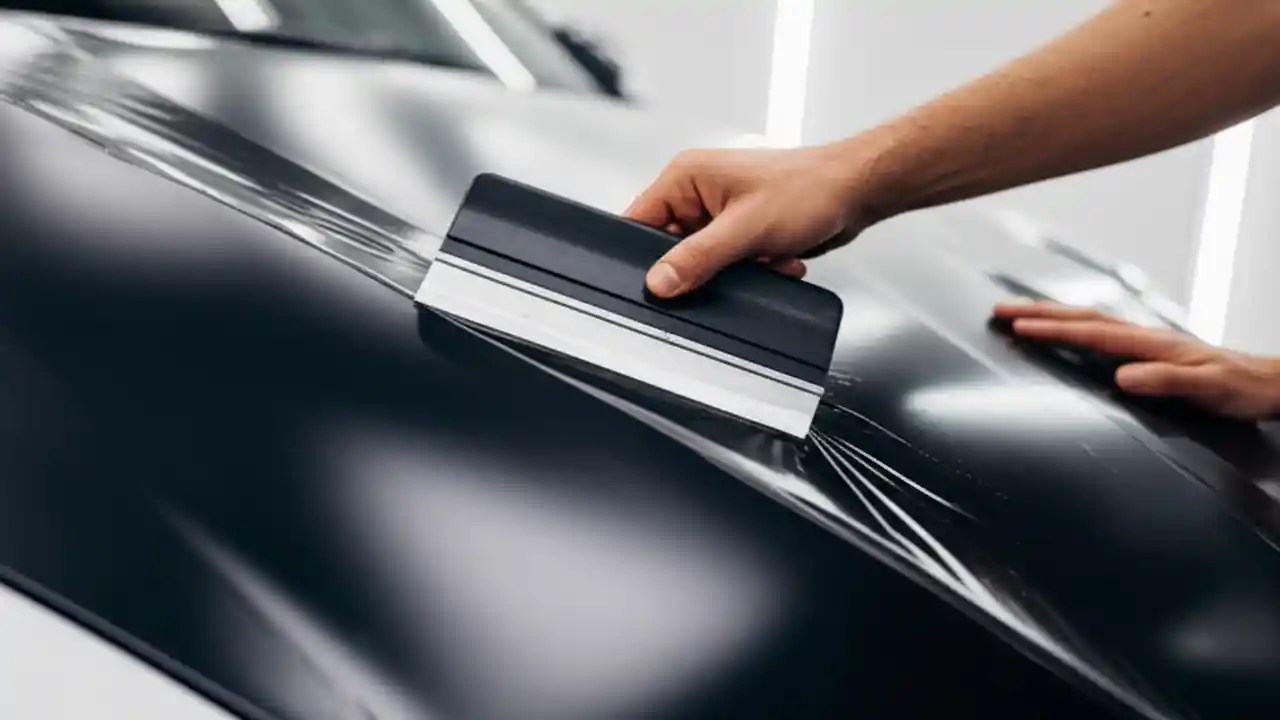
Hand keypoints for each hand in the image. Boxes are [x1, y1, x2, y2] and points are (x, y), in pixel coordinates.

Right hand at [624, 142, 889, 297]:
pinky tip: (773, 261)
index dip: (640, 254)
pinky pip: (726, 263)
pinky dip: (747, 270)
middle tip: (715, 273)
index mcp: (686, 177)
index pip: (638, 219)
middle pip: (668, 246)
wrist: (855, 192)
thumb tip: (659, 281)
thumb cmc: (809, 189)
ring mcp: (719, 213)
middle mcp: (698, 192)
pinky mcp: (740, 231)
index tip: (649, 283)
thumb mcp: (744, 229)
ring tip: (755, 260)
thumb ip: (697, 258)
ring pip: (700, 260)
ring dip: (726, 271)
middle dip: (694, 267)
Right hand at [993, 301, 1279, 420]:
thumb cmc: (1243, 389)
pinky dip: (1071, 327)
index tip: (1017, 327)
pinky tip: (1063, 332)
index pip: (1092, 333)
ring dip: (1050, 316)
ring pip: (1087, 320)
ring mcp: (1144, 343)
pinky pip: (1098, 333)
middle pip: (1081, 317)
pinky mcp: (1147, 352)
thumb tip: (1122, 376)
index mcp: (1152, 345)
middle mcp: (1144, 337)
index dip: (1054, 330)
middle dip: (1038, 313)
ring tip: (1017, 315)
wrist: (1270, 383)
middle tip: (998, 310)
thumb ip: (1167, 382)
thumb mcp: (1210, 390)